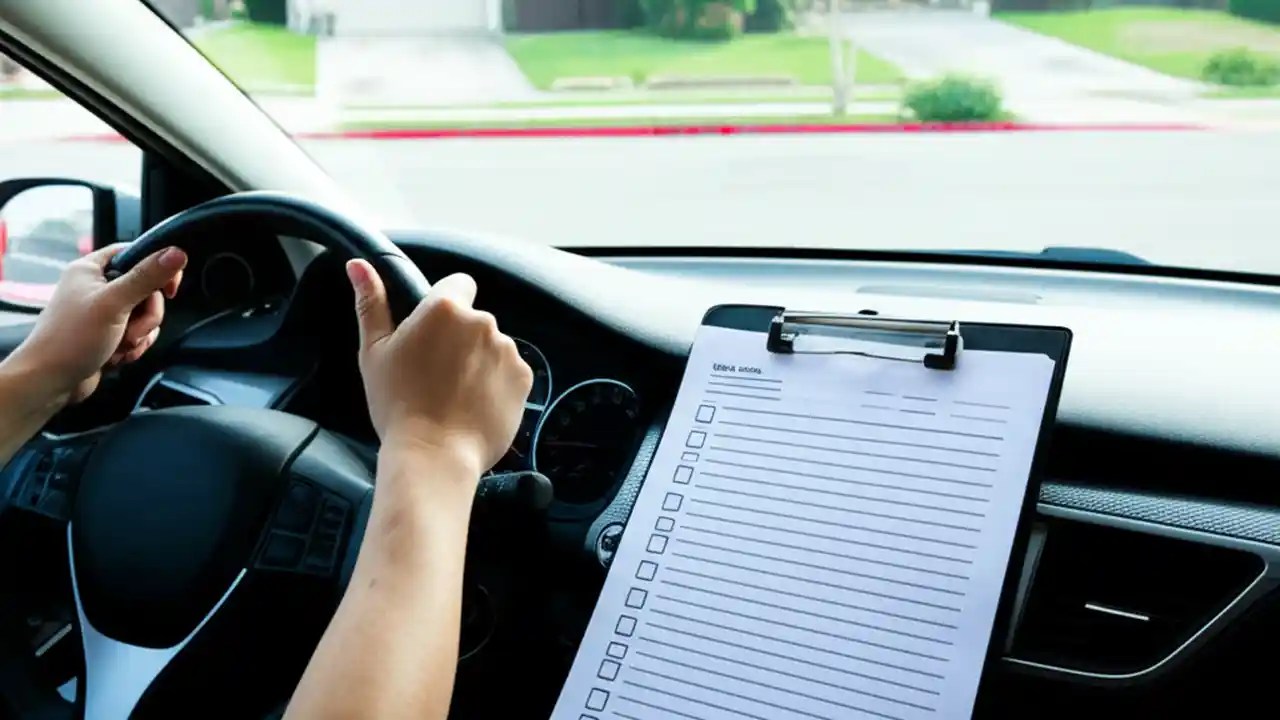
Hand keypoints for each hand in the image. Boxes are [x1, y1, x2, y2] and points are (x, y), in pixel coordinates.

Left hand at [6, 244, 186, 409]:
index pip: (134, 253)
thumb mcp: (114, 304)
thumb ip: (147, 277)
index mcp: (91, 269)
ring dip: (140, 334)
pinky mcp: (109, 333)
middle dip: (146, 316)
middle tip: (133, 330)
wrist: (49, 381)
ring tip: (120, 346)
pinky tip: (117, 356)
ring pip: (145, 315)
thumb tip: (178, 253)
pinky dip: (134, 346)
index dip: (156, 267)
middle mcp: (97, 287)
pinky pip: (138, 333)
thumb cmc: (73, 338)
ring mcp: (103, 312)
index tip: (170, 288)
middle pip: (146, 289)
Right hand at [347, 259, 532, 479]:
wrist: (434, 455)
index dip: (445, 305)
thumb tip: (358, 264)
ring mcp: (507, 350)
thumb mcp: (374, 351)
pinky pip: (509, 370)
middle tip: (435, 372)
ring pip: (492, 345)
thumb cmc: (398, 404)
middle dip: (460, 337)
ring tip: (454, 394)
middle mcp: (482, 322)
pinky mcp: (523, 378)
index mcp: (445, 308)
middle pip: (474, 319)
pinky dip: (496, 383)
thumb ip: (371, 302)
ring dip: (478, 360)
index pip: (458, 284)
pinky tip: (474, 404)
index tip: (432, 332)